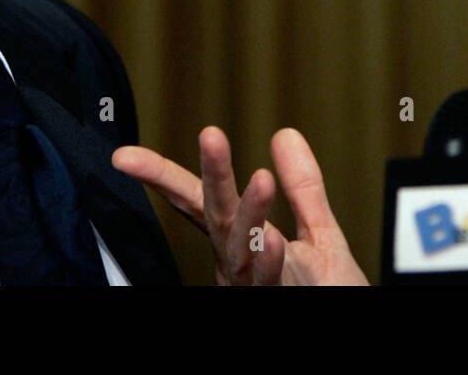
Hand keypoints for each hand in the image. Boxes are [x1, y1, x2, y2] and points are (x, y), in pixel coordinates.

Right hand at [112, 126, 369, 284]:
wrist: (343, 334)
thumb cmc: (328, 294)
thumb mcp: (320, 233)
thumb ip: (303, 188)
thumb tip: (284, 133)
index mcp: (241, 241)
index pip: (200, 201)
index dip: (163, 176)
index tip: (124, 156)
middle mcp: (237, 263)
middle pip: (216, 215)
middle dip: (213, 175)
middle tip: (210, 134)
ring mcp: (251, 286)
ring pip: (242, 248)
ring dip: (250, 214)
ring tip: (262, 179)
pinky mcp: (271, 302)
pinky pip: (267, 283)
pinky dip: (269, 261)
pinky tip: (274, 241)